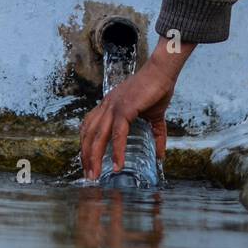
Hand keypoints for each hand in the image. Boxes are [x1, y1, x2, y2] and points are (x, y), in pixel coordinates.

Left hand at [80, 36, 193, 179]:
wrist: (163, 72)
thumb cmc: (157, 90)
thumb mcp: (154, 118)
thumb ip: (155, 137)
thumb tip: (161, 157)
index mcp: (108, 105)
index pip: (88, 127)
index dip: (85, 144)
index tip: (86, 161)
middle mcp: (106, 106)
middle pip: (88, 134)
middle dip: (86, 156)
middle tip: (88, 175)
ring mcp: (114, 107)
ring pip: (98, 136)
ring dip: (94, 157)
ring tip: (95, 174)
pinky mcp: (125, 109)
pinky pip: (118, 134)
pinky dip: (117, 150)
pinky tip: (118, 164)